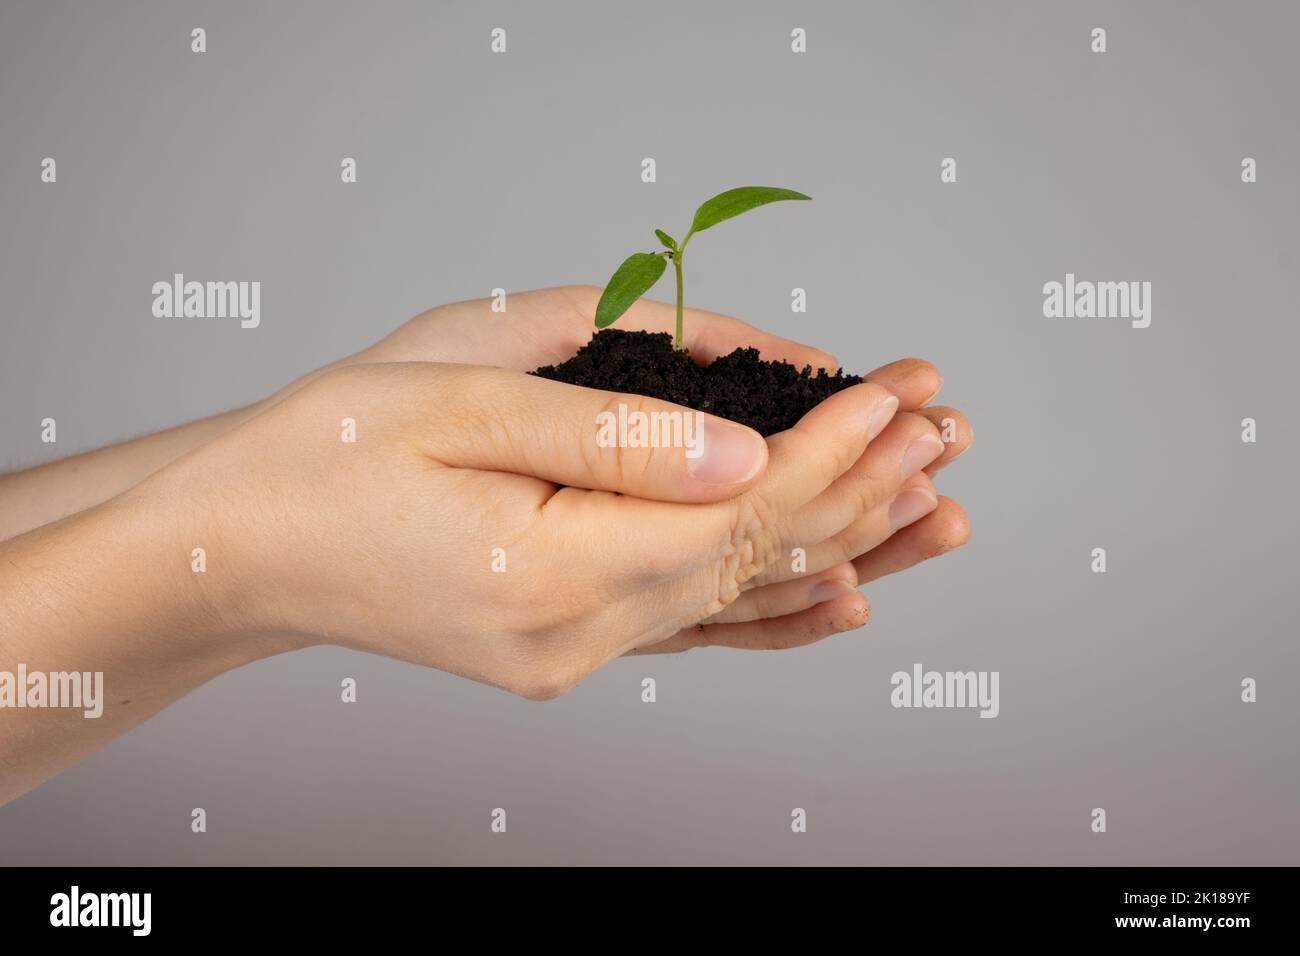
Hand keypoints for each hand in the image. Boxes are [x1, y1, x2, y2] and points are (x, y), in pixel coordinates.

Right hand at [136, 361, 910, 694]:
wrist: (246, 545)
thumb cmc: (329, 460)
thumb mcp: (462, 410)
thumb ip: (615, 436)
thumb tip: (744, 453)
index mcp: (554, 575)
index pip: (740, 513)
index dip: (832, 450)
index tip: (899, 394)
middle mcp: (578, 637)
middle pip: (757, 559)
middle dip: (859, 484)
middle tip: (944, 428)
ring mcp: (576, 654)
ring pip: (743, 597)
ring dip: (843, 543)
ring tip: (935, 506)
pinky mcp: (567, 645)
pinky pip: (698, 629)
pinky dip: (778, 605)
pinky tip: (844, 601)